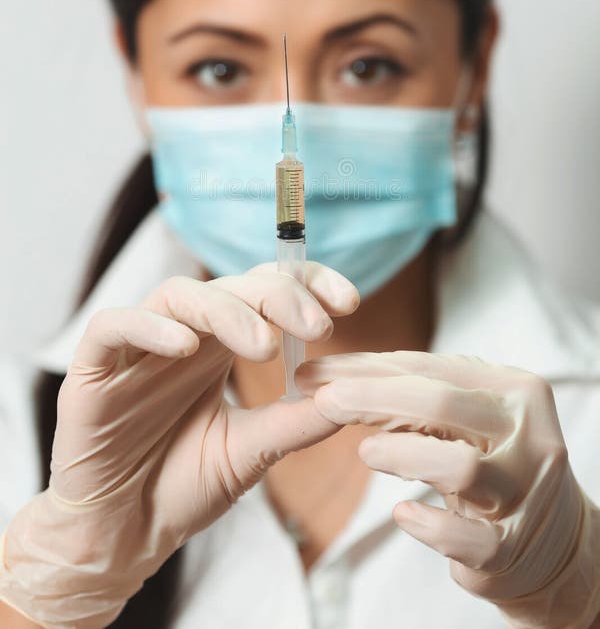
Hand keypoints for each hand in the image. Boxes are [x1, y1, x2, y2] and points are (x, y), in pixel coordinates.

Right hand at [0, 263, 358, 628]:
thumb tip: (351, 395)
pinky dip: (150, 327)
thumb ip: (296, 422)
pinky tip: (186, 347)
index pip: (264, 289)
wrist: (123, 537)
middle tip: (317, 326)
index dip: (305, 283)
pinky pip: (115, 325)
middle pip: (230, 286)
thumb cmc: (184, 488)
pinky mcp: (94, 367)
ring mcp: (138, 347)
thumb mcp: (252, 453)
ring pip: (179, 295)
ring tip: (264, 346)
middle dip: (278, 297)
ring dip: (226, 310)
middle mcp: (184, 335)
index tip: (348, 302)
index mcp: (221, 345)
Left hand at [297, 351, 599, 628]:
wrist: (552, 541)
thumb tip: (323, 377)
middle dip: (372, 397)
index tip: (317, 375)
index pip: (431, 368)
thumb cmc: (490, 461)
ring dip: (402, 455)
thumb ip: (406, 395)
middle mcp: (529, 434)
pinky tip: (403, 513)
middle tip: (324, 402)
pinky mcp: (511, 548)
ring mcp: (525, 493)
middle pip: (441, 403)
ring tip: (367, 452)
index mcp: (515, 390)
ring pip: (459, 465)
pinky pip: (465, 538)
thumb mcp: (461, 419)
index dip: (367, 369)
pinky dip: (429, 524)